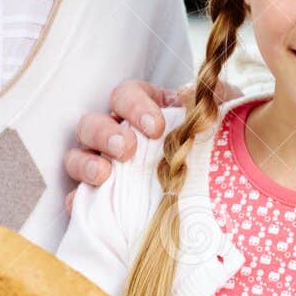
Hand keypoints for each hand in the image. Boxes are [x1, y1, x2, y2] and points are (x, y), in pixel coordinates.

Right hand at [64, 76, 242, 200]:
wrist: (220, 195)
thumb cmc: (212, 148)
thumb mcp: (220, 118)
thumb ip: (214, 98)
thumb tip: (195, 91)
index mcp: (143, 110)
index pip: (126, 94)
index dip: (134, 105)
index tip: (156, 126)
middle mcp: (115, 134)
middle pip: (92, 124)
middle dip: (105, 133)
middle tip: (127, 150)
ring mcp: (101, 166)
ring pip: (76, 156)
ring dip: (86, 163)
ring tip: (104, 175)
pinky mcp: (96, 199)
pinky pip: (76, 198)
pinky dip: (76, 200)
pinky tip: (84, 204)